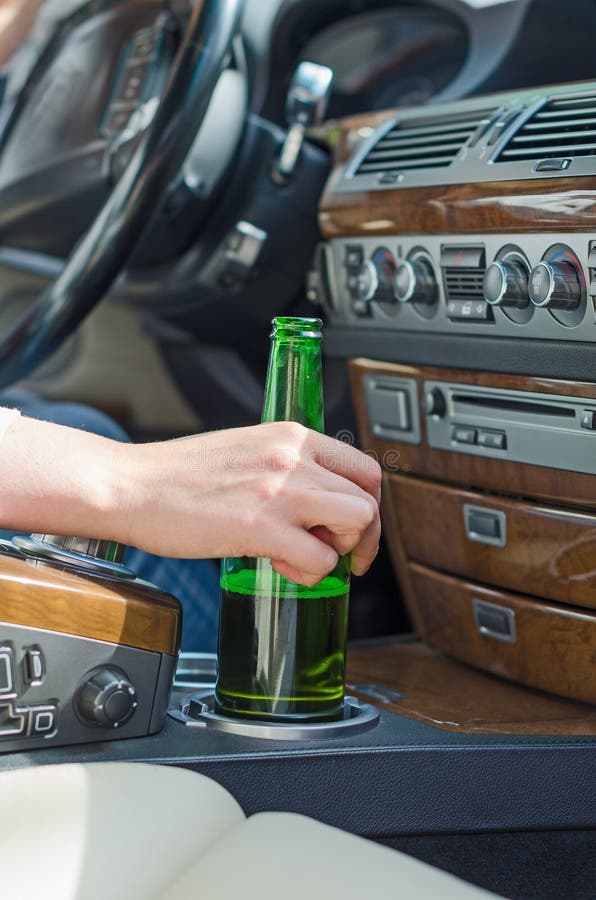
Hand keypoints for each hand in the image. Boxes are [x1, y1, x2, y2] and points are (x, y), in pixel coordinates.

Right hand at [116, 422, 381, 585]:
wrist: (131, 485)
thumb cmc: (179, 475)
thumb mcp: (247, 450)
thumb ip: (286, 468)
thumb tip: (316, 504)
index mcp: (292, 436)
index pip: (364, 468)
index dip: (367, 505)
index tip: (352, 530)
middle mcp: (294, 457)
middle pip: (368, 498)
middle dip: (360, 536)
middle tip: (338, 554)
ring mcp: (281, 490)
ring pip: (357, 522)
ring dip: (339, 550)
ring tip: (303, 556)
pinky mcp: (262, 527)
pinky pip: (321, 560)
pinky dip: (308, 573)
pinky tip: (278, 564)